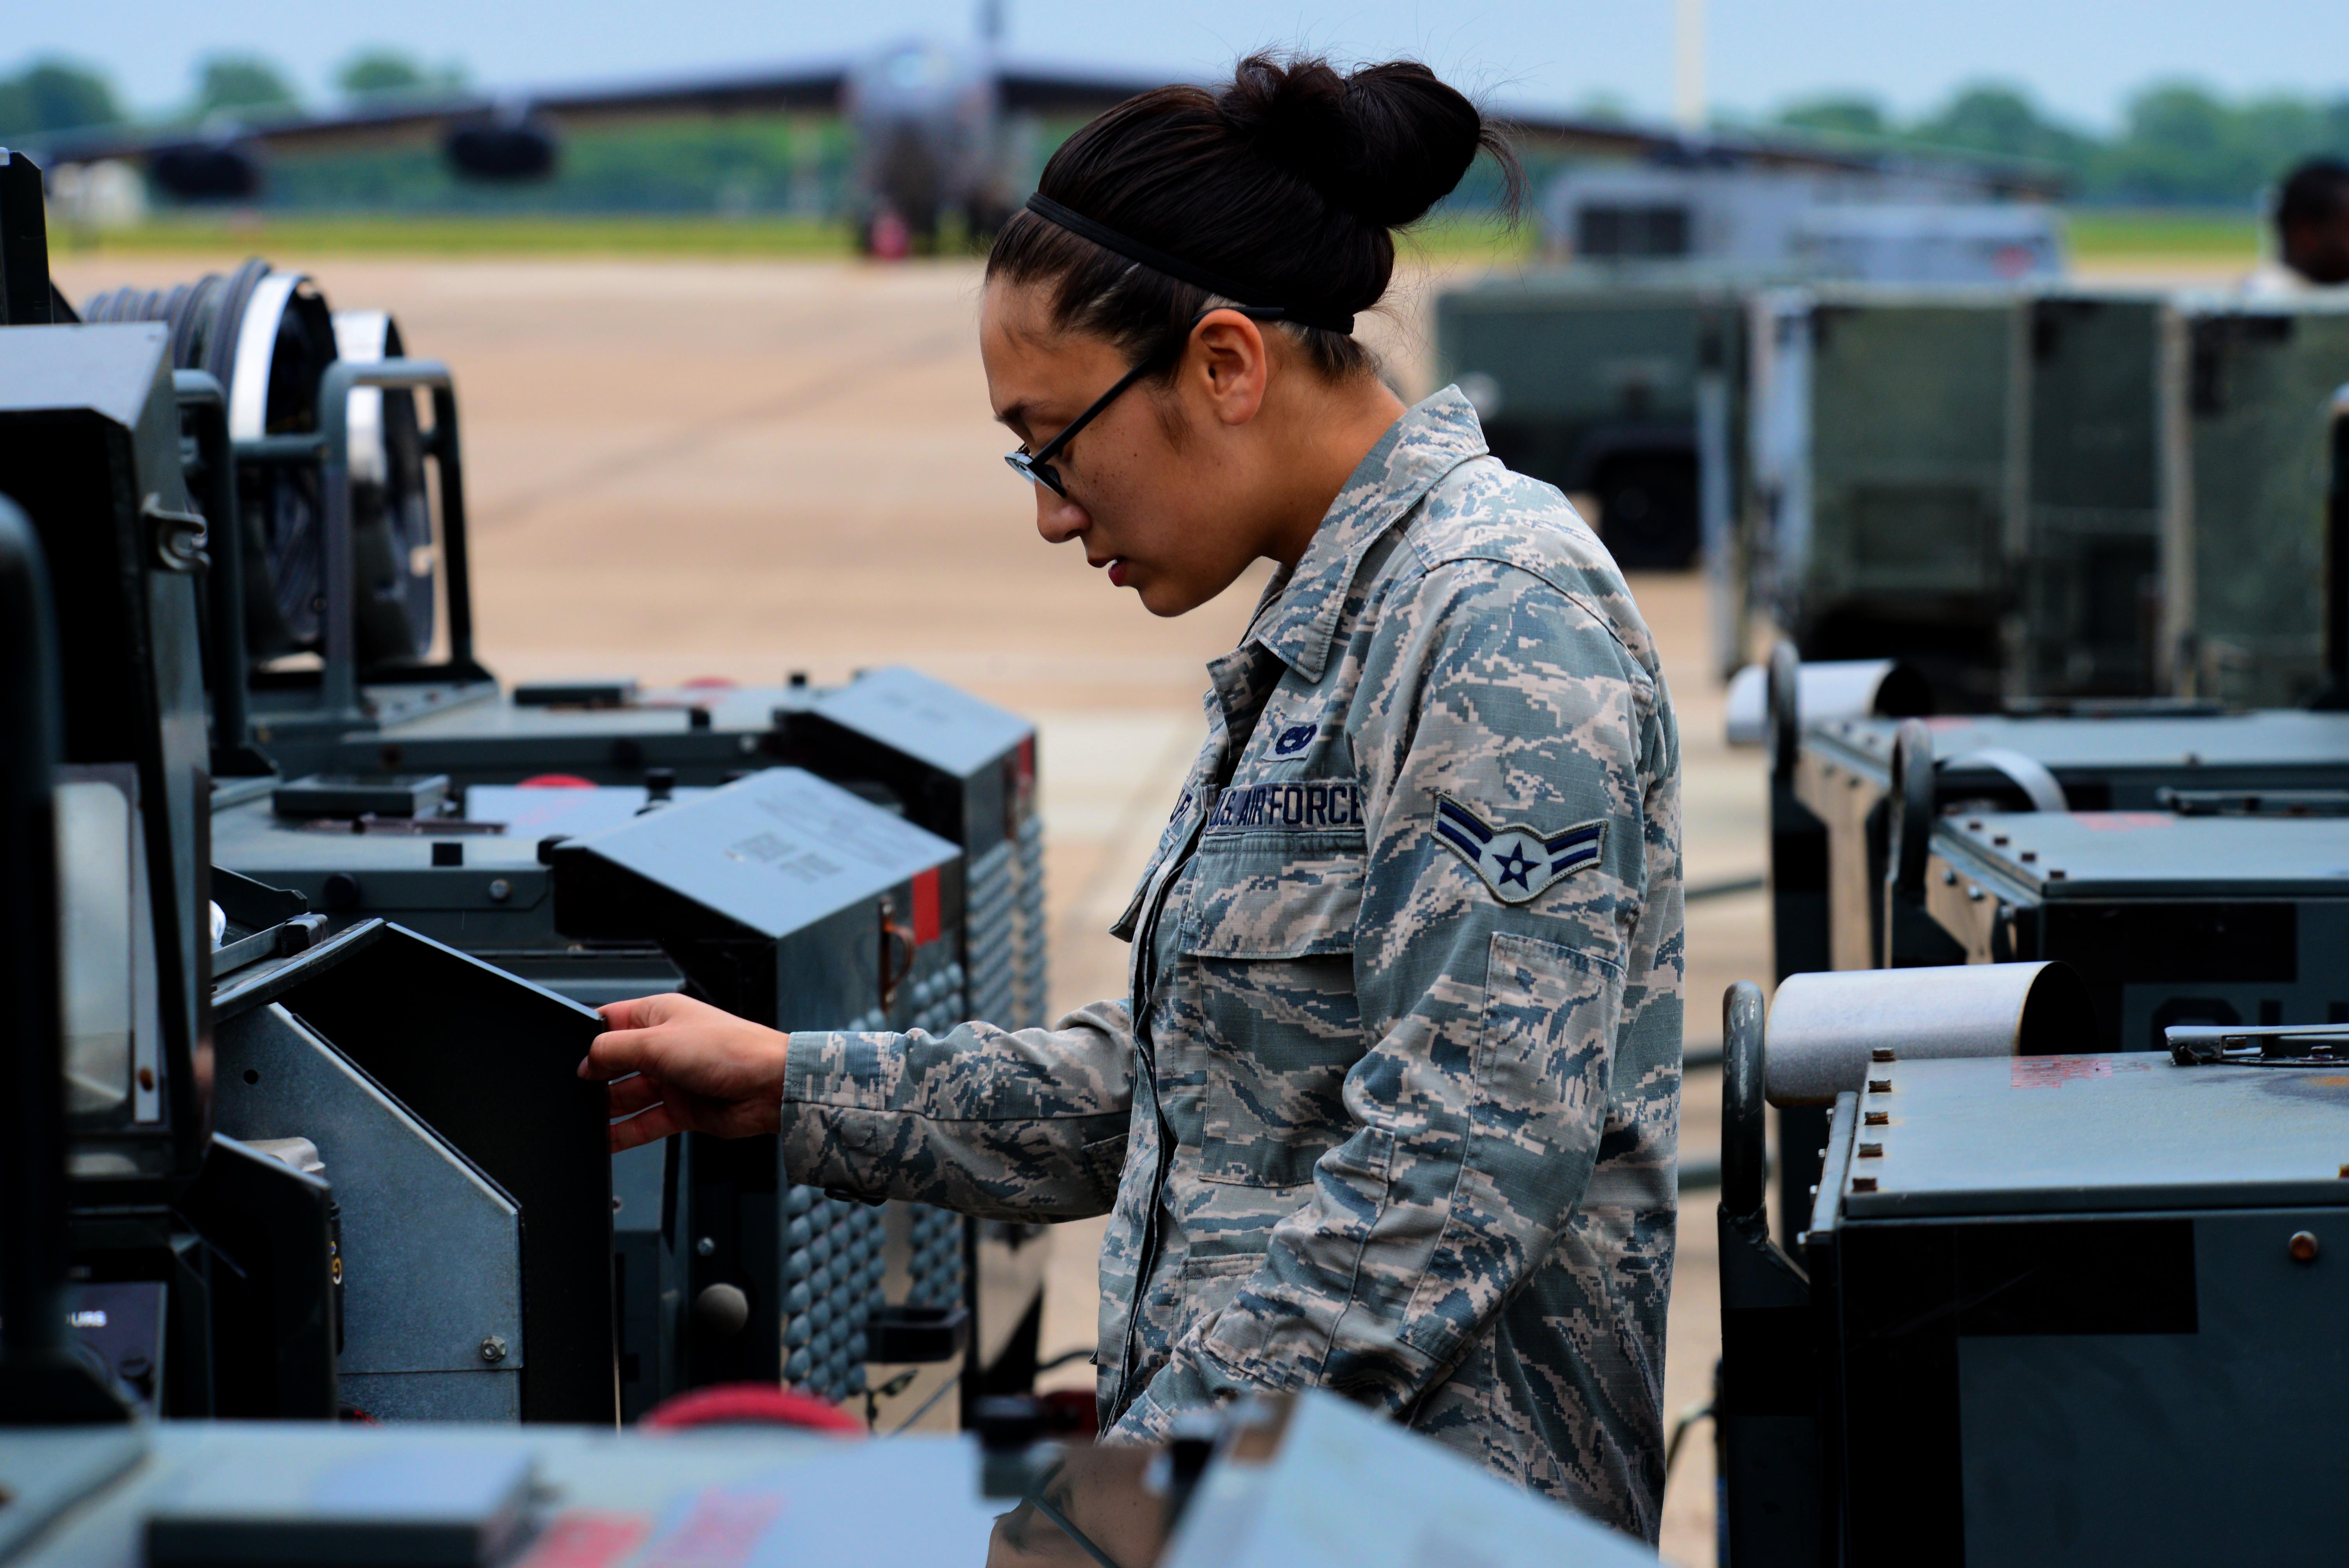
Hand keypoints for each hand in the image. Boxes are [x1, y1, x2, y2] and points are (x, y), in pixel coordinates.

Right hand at [578, 993, 790, 1151]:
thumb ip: (614, 1051)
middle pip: (616, 1063)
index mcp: (659, 1015)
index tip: (569, 1058)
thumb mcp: (658, 1042)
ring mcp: (674, 1079)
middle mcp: (665, 1046)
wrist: (771, 1086)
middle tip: (573, 1094)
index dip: (589, 1040)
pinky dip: (624, 1133)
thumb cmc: (731, 1049)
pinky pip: (645, 1123)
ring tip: (582, 1120)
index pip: (611, 1022)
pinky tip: (604, 1141)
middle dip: (595, 1078)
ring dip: (607, 1109)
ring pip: (628, 1096)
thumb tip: (585, 1061)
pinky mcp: (683, 1109)